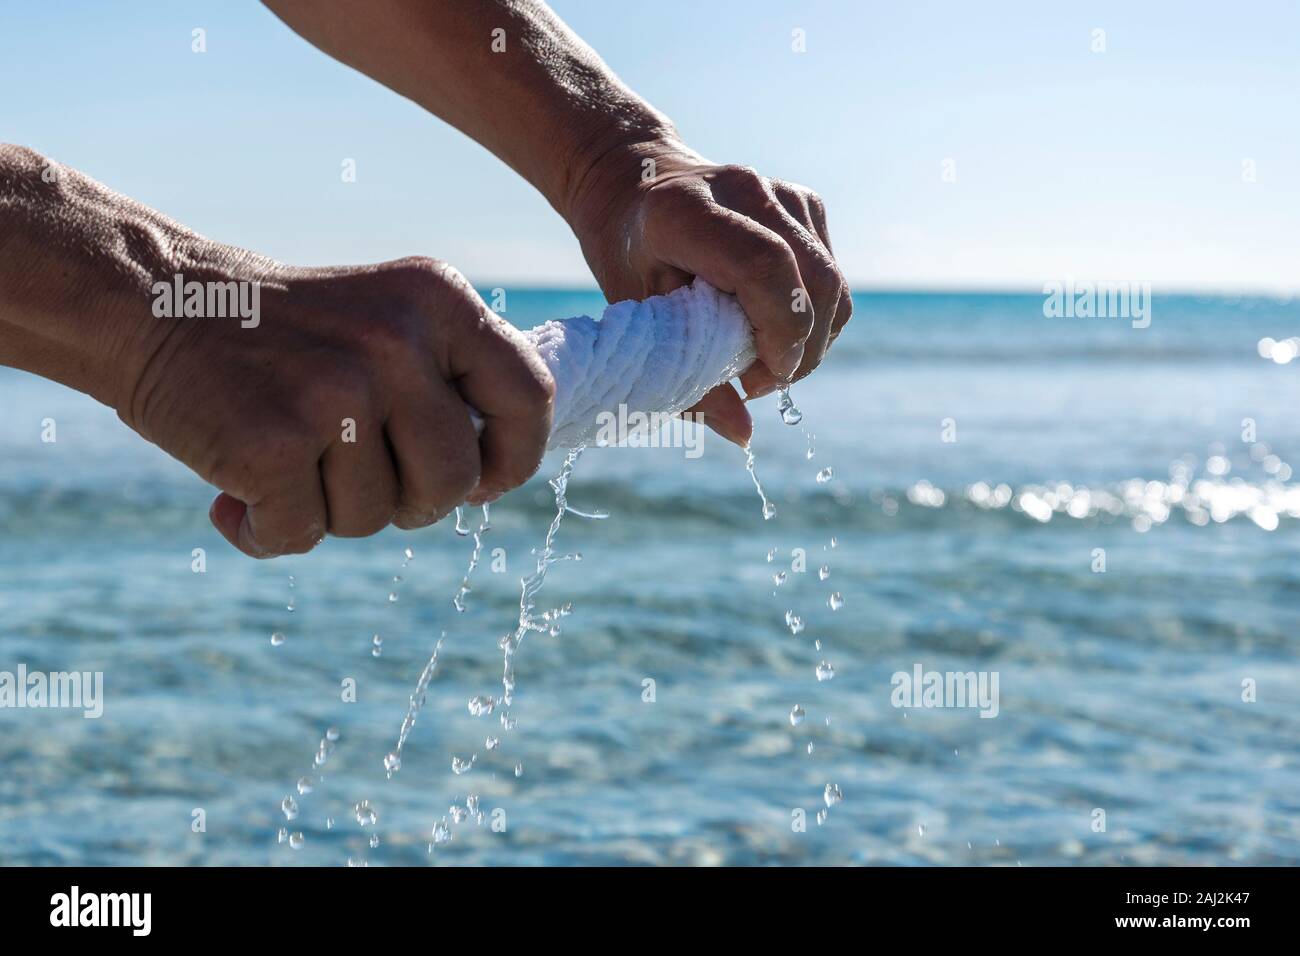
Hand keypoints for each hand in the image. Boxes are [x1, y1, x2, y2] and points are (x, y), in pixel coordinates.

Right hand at [119, 252, 553, 557]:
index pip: (529, 398)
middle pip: (455, 479)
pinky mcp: (273, 442)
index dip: (513, 460)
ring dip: (329, 509)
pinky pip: (302, 535)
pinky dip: (267, 531)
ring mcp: (337, 390)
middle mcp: (397, 340)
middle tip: (358, 478)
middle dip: (414, 502)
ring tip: (287, 457)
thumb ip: (447, 381)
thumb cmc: (285, 335)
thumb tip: (496, 475)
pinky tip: (236, 491)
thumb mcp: (384, 319)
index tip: (482, 483)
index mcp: (439, 301)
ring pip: (376, 516)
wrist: (153, 303)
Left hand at [566, 137, 852, 445]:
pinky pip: (831, 273)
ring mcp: (782, 191)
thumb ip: (687, 377)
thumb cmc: (625, 253)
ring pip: (832, 281)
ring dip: (812, 339)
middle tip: (758, 383)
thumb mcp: (637, 316)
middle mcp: (744, 190)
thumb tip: (744, 435)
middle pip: (813, 280)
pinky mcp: (804, 202)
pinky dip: (815, 315)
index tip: (759, 378)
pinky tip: (775, 331)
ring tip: (765, 362)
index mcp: (688, 213)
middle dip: (800, 350)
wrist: (632, 179)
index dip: (779, 332)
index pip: (766, 268)